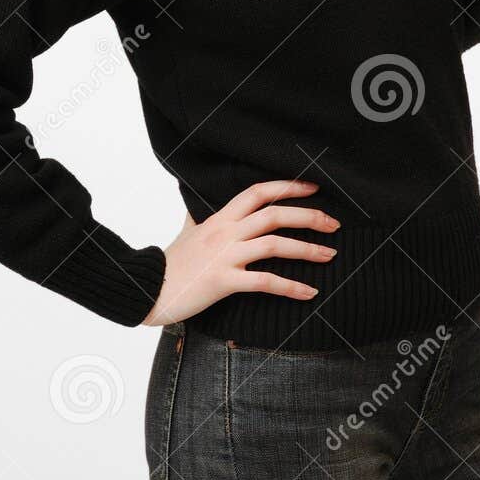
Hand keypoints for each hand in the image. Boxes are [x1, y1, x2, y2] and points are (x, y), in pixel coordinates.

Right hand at [141, 179, 340, 325]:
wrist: (146, 290)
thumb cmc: (170, 263)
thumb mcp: (187, 232)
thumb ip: (198, 217)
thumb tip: (198, 205)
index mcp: (219, 217)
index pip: (258, 191)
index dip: (288, 187)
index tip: (314, 188)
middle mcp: (224, 232)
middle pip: (273, 214)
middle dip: (308, 216)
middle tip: (333, 224)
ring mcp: (224, 256)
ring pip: (273, 244)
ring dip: (306, 249)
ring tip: (329, 255)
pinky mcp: (222, 282)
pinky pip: (264, 282)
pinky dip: (290, 287)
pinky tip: (309, 292)